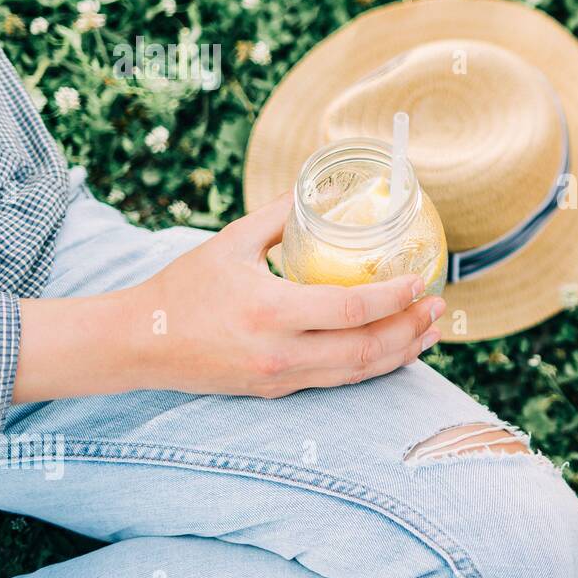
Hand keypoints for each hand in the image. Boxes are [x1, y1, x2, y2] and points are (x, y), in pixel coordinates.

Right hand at [120, 192, 444, 397]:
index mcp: (270, 311)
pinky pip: (338, 382)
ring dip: (400, 352)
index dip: (394, 296)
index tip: (420, 279)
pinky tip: (395, 351)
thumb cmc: (183, 288)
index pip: (351, 308)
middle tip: (439, 304)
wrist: (139, 344)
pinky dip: (372, 367)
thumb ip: (279, 215)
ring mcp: (281, 378)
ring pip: (357, 373)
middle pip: (365, 349)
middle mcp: (280, 353)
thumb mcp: (230, 242)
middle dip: (410, 328)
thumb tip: (316, 187)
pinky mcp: (277, 391)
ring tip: (429, 330)